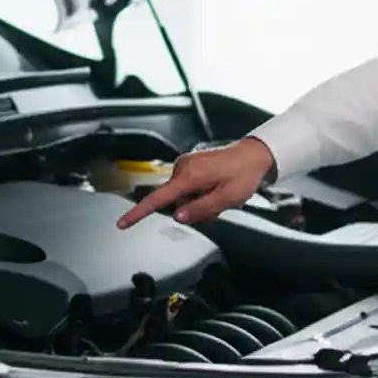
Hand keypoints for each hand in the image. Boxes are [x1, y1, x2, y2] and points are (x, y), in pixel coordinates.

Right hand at [116, 137, 276, 229]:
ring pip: (183, 197)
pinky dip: (200, 193)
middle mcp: (183, 167)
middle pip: (176, 202)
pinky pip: (188, 188)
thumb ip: (200, 209)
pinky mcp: (190, 165)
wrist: (254, 154)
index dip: (139, 213)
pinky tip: (216, 188)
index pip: (158, 199)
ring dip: (199, 202)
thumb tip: (177, 216)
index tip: (122, 223)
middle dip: (194, 209)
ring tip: (220, 193)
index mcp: (189, 175)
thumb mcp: (227, 197)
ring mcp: (186, 165)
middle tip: (219, 203)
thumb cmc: (244, 174)